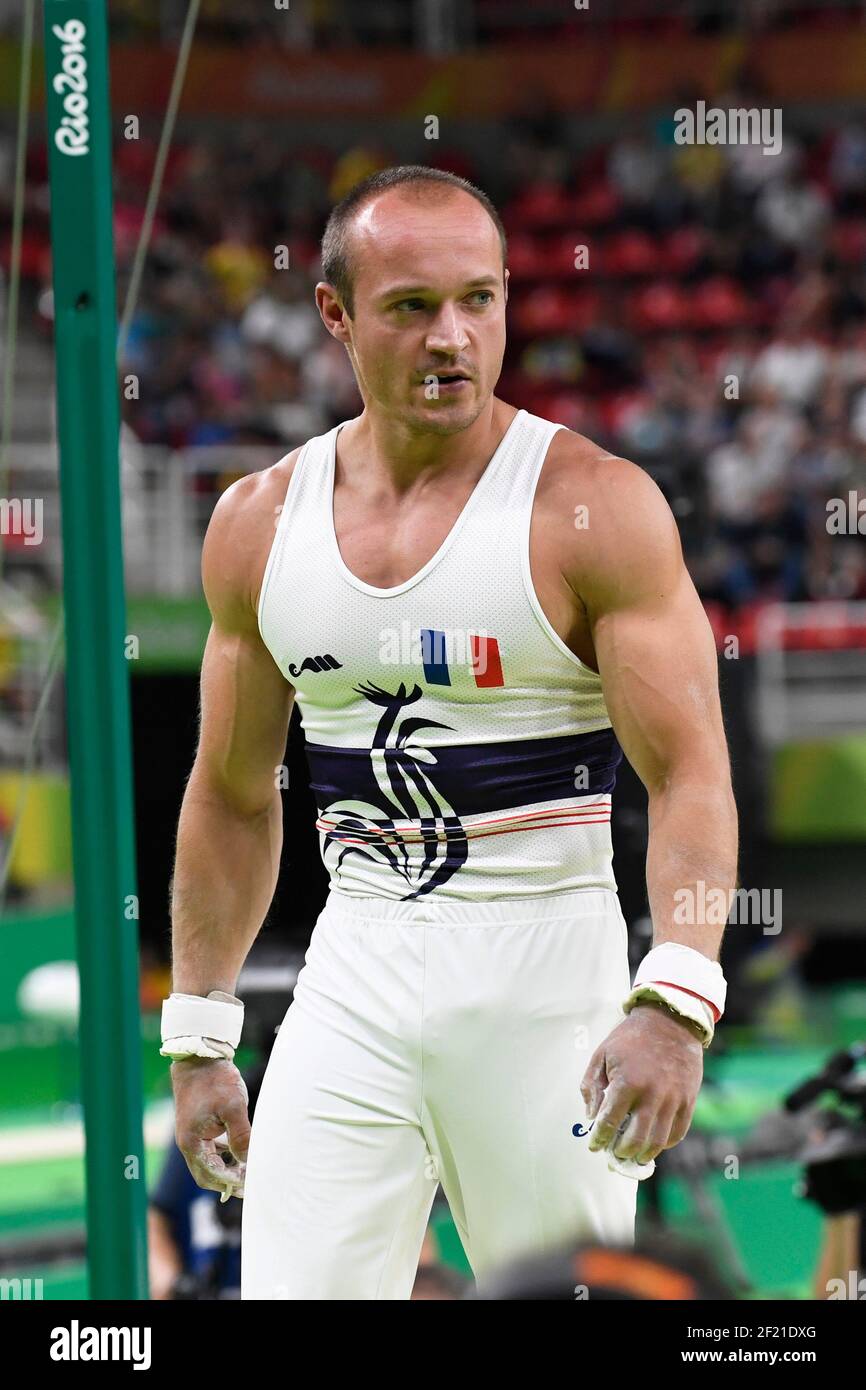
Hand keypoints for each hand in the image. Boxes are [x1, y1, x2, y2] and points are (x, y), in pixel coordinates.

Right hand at [170, 1056, 250, 1199]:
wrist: (200, 1057)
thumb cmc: (215, 1080)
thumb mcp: (234, 1107)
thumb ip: (241, 1137)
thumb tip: (248, 1161)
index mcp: (192, 1142)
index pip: (211, 1175)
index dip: (232, 1182)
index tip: (251, 1184)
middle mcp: (188, 1143)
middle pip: (206, 1175)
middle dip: (227, 1182)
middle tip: (250, 1184)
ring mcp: (192, 1135)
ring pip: (208, 1163)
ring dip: (226, 1170)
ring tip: (248, 1170)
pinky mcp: (197, 1127)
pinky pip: (209, 1151)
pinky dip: (223, 1157)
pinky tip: (239, 1153)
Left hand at [580, 1001, 703, 1165]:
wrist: (670, 1021)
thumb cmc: (631, 1038)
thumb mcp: (602, 1054)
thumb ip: (591, 1086)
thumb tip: (591, 1115)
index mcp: (627, 1083)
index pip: (609, 1123)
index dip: (599, 1139)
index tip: (594, 1147)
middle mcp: (651, 1095)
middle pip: (634, 1139)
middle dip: (621, 1152)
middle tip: (614, 1154)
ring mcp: (673, 1099)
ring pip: (657, 1141)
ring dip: (643, 1154)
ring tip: (633, 1156)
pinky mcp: (688, 1100)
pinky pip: (677, 1132)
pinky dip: (664, 1144)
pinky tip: (653, 1144)